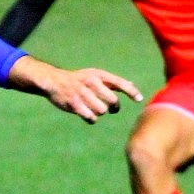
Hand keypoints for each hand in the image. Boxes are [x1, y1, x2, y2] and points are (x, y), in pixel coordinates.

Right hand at [9, 56, 141, 122]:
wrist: (54, 82)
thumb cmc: (79, 80)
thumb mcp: (95, 76)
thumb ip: (112, 82)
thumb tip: (132, 86)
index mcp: (98, 75)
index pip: (119, 83)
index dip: (131, 92)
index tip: (139, 99)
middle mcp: (91, 83)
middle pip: (113, 101)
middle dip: (114, 108)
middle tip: (111, 109)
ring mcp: (82, 94)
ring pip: (102, 111)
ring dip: (100, 113)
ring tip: (93, 108)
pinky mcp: (74, 104)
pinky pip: (91, 118)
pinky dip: (91, 119)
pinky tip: (87, 115)